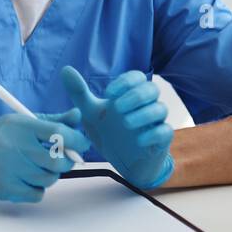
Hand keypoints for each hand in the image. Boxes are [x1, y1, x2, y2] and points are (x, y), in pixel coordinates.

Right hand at [0, 110, 90, 202]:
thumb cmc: (1, 136)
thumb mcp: (24, 122)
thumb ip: (53, 121)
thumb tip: (78, 117)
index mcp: (20, 126)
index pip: (58, 133)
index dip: (76, 139)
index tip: (81, 143)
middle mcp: (14, 146)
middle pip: (57, 161)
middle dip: (65, 162)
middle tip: (61, 159)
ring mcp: (9, 169)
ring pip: (49, 179)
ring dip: (49, 175)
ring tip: (36, 168)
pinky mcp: (5, 188)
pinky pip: (37, 194)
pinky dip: (37, 189)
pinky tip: (26, 179)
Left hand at [60, 66, 174, 188]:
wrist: (121, 162)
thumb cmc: (109, 133)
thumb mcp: (90, 113)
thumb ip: (80, 93)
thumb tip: (65, 69)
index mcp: (129, 95)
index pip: (136, 77)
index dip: (125, 82)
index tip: (108, 94)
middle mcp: (145, 106)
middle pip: (152, 89)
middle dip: (135, 96)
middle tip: (117, 108)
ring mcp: (155, 122)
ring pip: (160, 109)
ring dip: (143, 114)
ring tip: (126, 123)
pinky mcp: (161, 141)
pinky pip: (165, 132)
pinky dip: (153, 134)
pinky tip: (139, 140)